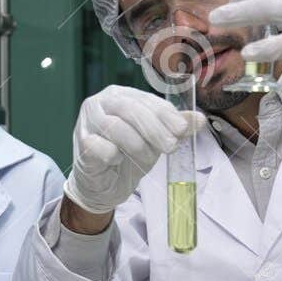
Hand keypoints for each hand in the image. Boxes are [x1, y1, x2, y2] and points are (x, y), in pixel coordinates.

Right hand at [64, 85, 203, 215]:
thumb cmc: (128, 157)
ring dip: (137, 144)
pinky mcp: (81, 144)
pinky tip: (117, 161)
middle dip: (155, 129)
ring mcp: (87, 122)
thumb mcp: (156, 141)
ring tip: (147, 158)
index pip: (146, 99)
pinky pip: (99, 147)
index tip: (181, 130)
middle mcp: (101, 103)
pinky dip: (113, 155)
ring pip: (115, 126)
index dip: (166, 114)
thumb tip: (200, 120)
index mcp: (120, 95)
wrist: (103, 185)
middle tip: (171, 146)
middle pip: (130, 109)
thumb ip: (175, 128)